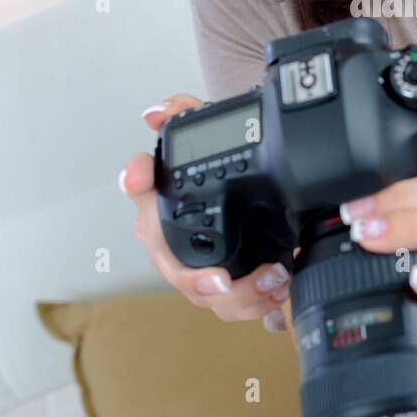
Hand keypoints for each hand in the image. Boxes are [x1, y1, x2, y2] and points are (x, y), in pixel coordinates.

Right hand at [119, 93, 296, 335]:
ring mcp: (193, 268)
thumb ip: (184, 113)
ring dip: (238, 295)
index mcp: (160, 202)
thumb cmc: (220, 178)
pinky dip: (256, 301)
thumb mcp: (210, 138)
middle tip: (223, 280)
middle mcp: (169, 239)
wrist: (253, 204)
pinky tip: (278, 289)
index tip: (141, 181)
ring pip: (204, 296)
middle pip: (171, 267)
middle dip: (196, 280)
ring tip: (272, 278)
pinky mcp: (222, 287)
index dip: (138, 181)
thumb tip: (156, 112)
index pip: (140, 191)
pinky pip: (230, 305)